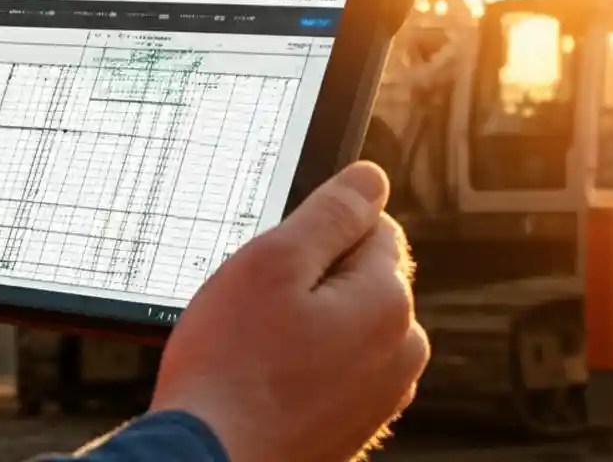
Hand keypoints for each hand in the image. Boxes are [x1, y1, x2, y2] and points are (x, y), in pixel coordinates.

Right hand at [150, 161, 428, 461]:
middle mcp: (400, 349)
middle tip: (257, 305)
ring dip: (307, 321)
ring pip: (345, 322)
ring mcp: (381, 392)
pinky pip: (334, 367)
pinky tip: (265, 377)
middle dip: (313, 278)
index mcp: (388, 301)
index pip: (371, 224)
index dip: (314, 231)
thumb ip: (330, 214)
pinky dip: (304, 363)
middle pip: (360, 275)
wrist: (212, 461)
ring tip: (256, 346)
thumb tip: (371, 179)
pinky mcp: (356, 423)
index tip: (275, 260)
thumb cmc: (230, 370)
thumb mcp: (271, 263)